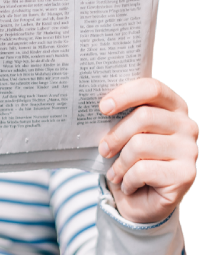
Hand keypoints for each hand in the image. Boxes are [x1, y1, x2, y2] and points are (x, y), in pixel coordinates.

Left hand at [98, 78, 198, 222]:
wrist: (140, 202)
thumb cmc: (129, 160)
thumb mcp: (123, 134)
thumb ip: (120, 116)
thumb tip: (101, 105)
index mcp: (173, 107)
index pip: (152, 88)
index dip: (126, 94)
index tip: (103, 107)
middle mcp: (187, 125)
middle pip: (144, 116)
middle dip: (116, 135)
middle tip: (103, 149)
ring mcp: (190, 150)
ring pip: (140, 144)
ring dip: (120, 163)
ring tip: (116, 173)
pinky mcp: (186, 174)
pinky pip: (143, 169)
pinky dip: (127, 179)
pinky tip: (128, 185)